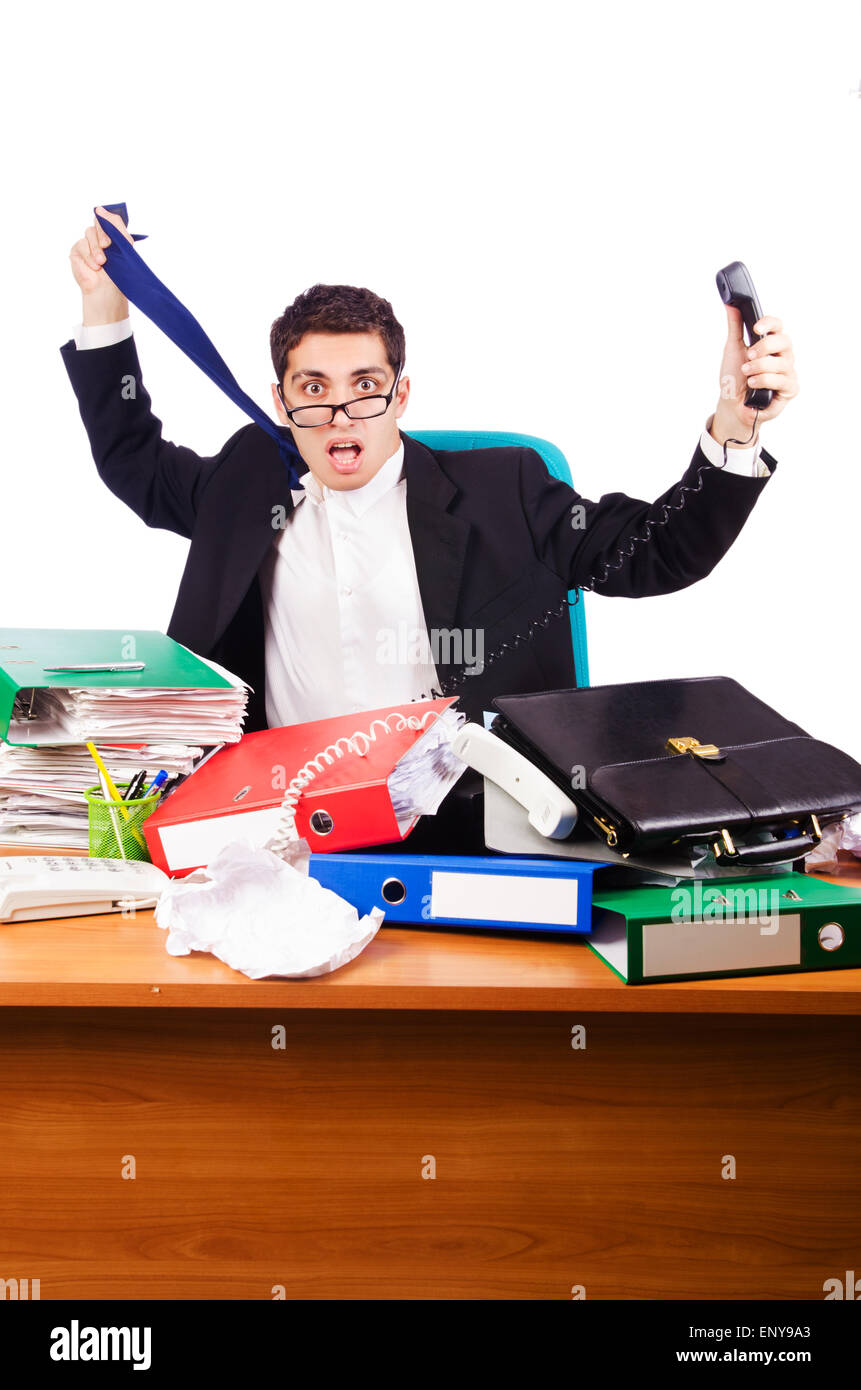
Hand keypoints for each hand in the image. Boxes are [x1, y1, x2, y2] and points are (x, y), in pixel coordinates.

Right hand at [69, 206, 133, 323]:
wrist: (108, 292)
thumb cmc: (118, 273)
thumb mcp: (124, 248)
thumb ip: (116, 227)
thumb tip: (100, 209)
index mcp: (111, 235)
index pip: (107, 217)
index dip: (107, 221)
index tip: (110, 230)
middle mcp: (98, 237)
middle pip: (97, 222)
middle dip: (102, 234)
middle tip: (107, 246)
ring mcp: (86, 243)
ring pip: (88, 233)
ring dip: (96, 249)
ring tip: (102, 263)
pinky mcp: (77, 251)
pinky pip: (81, 244)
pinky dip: (89, 256)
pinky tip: (94, 267)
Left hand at [710, 305, 799, 447]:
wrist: (732, 404)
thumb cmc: (734, 377)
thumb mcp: (733, 348)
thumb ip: (735, 326)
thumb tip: (730, 304)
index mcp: (770, 343)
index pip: (778, 326)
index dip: (769, 323)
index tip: (755, 328)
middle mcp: (782, 355)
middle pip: (784, 341)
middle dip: (764, 348)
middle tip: (749, 356)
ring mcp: (788, 372)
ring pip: (781, 363)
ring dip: (759, 368)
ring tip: (747, 375)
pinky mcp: (790, 389)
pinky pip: (782, 380)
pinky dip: (765, 382)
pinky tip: (754, 385)